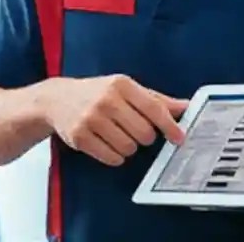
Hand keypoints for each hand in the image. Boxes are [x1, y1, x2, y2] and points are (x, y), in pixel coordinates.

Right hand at [42, 74, 187, 166]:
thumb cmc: (98, 93)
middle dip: (144, 138)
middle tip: (135, 131)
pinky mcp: (79, 137)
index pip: (154, 108)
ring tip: (117, 135)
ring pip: (128, 148)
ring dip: (128, 147)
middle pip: (144, 133)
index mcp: (121, 84)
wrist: (56, 99)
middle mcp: (106, 100)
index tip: (180, 138)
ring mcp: (91, 118)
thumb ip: (156, 100)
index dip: (170, 126)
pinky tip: (107, 144)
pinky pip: (111, 158)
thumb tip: (187, 107)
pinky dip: (114, 156)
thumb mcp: (126, 89)